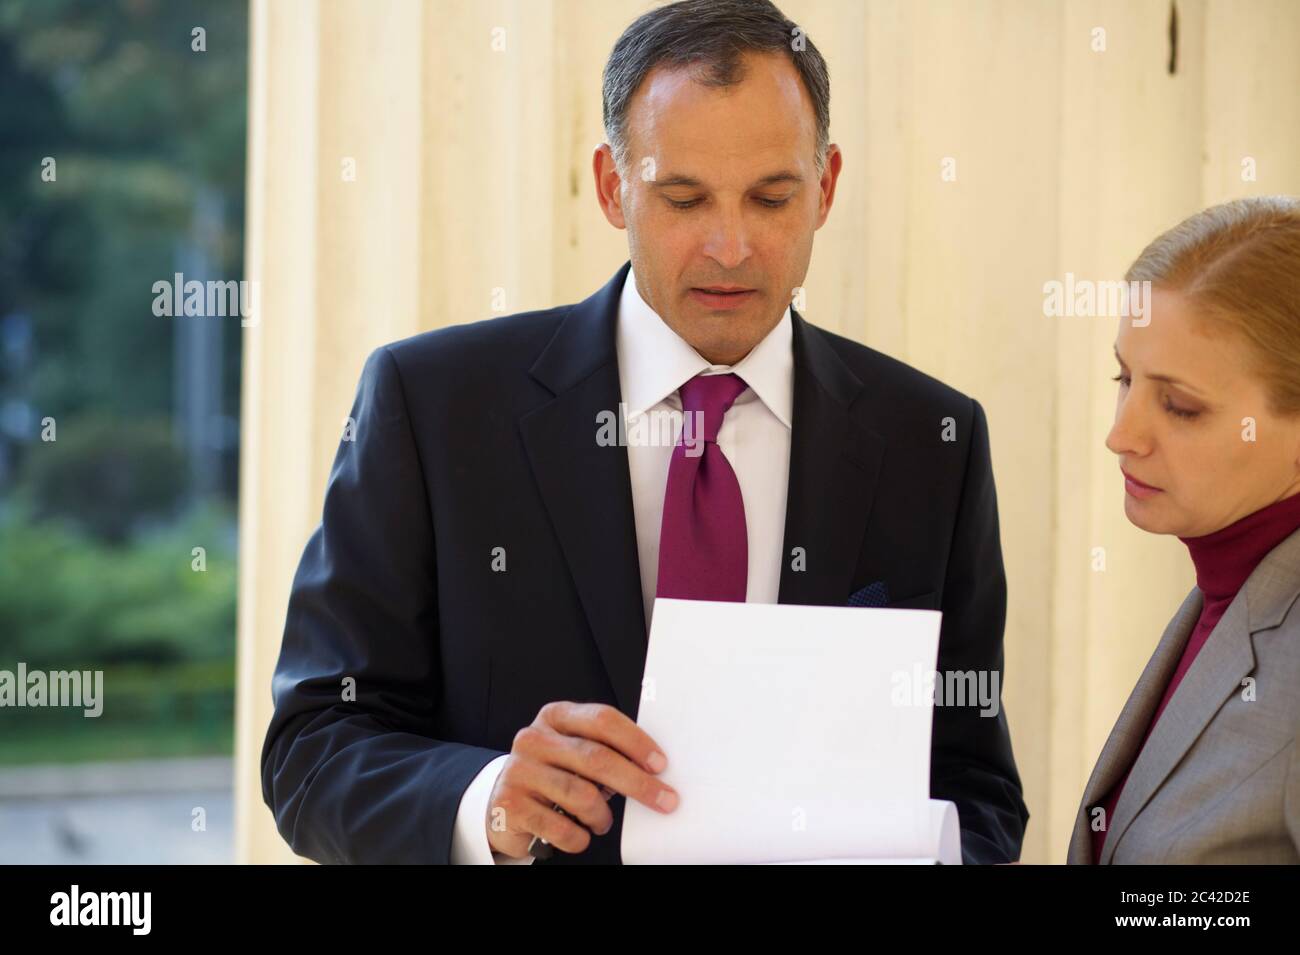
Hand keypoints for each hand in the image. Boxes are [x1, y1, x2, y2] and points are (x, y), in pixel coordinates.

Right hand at [485, 701, 677, 857]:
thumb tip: (653, 770)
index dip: (636, 741)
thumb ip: (604, 751)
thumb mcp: (573, 752)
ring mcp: (519, 771)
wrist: (502, 802)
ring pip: (582, 796)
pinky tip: (578, 834)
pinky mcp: (511, 805)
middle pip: (596, 758)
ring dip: (602, 816)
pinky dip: (579, 838)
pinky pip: (562, 828)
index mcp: (555, 717)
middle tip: (664, 800)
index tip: (660, 764)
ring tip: (601, 821)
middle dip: (637, 783)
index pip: (602, 719)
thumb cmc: (552, 774)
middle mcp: (534, 739)